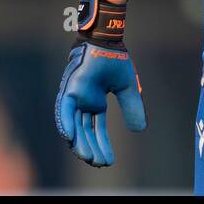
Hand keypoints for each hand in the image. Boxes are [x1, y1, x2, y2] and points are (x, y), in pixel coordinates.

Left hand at [55, 42, 146, 166]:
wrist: (107, 40)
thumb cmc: (114, 58)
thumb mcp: (128, 88)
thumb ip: (132, 107)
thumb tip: (140, 130)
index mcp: (96, 102)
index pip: (97, 129)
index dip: (102, 145)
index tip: (108, 160)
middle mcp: (84, 102)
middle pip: (85, 131)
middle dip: (91, 147)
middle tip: (98, 163)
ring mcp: (75, 96)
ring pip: (74, 124)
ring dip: (79, 142)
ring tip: (87, 158)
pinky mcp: (69, 88)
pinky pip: (64, 109)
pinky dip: (66, 123)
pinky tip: (70, 138)